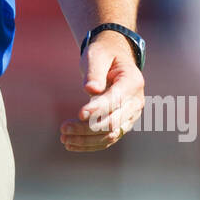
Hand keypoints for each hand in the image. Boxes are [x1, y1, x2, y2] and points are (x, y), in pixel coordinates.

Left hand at [60, 30, 144, 152]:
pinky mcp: (121, 124)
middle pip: (114, 121)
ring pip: (111, 134)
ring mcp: (130, 115)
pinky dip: (90, 144)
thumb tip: (90, 89)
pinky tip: (71, 144)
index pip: (116, 100)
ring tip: (64, 138)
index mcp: (133, 82)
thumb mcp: (97, 55)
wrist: (114, 60)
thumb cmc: (104, 55)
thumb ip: (94, 71)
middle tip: (64, 128)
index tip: (79, 114)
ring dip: (87, 139)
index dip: (98, 108)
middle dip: (88, 128)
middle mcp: (136, 102)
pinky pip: (108, 139)